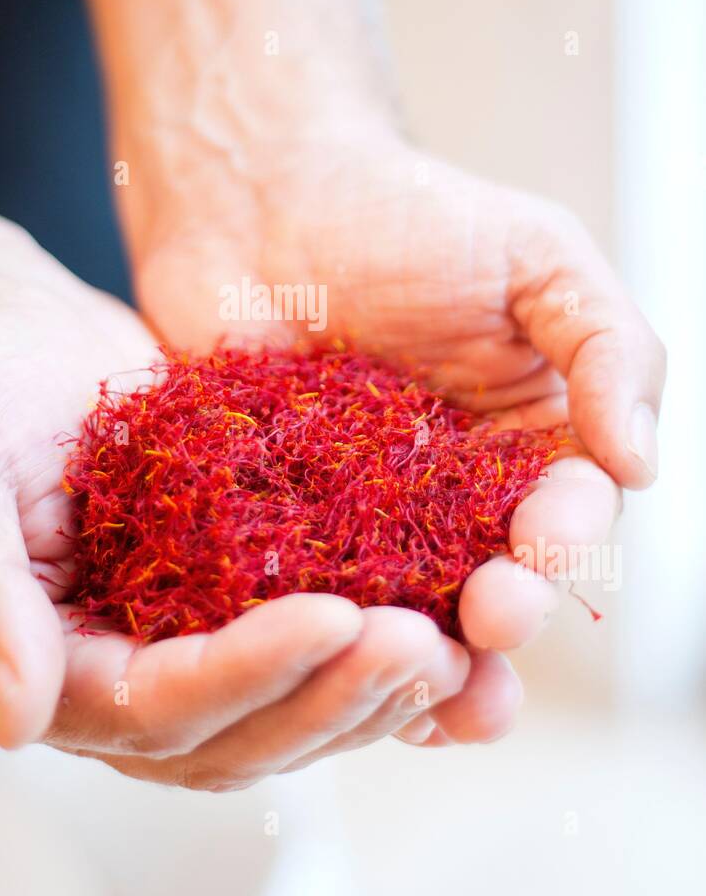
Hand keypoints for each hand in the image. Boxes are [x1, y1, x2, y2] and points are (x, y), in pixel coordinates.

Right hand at [0, 210, 506, 785]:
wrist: (2, 335)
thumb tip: (12, 719)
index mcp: (44, 669)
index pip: (156, 707)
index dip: (248, 673)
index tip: (335, 618)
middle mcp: (119, 682)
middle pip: (239, 735)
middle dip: (334, 697)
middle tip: (425, 648)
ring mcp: (181, 646)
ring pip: (290, 710)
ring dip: (373, 690)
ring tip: (458, 646)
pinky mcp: (231, 601)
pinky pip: (313, 646)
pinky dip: (376, 642)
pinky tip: (448, 614)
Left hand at [129, 129, 665, 694]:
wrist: (256, 195)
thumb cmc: (403, 215)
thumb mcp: (536, 255)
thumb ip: (609, 346)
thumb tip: (640, 466)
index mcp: (530, 440)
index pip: (567, 513)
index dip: (562, 544)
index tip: (538, 555)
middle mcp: (457, 497)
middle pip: (494, 583)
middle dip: (504, 618)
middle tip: (487, 626)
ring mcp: (367, 522)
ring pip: (411, 616)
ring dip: (428, 666)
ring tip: (429, 699)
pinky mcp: (279, 533)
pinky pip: (309, 602)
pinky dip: (324, 645)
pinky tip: (326, 674)